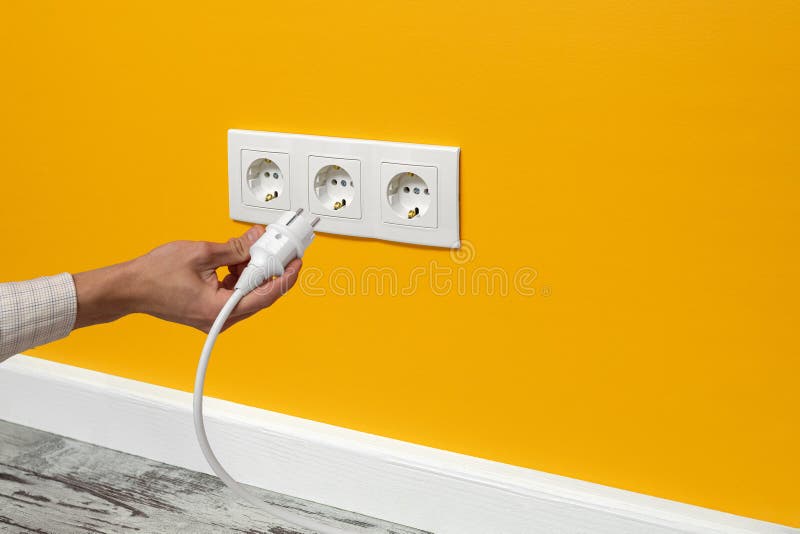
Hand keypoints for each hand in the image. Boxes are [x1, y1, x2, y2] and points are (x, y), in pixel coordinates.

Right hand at [73, 226, 301, 331]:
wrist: (129, 288)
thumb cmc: (155, 275)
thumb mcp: (202, 253)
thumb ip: (235, 248)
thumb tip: (257, 240)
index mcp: (220, 310)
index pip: (266, 296)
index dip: (285, 277)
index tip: (296, 261)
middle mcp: (219, 319)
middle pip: (259, 295)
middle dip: (270, 270)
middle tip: (279, 249)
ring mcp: (214, 317)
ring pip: (247, 294)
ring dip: (253, 271)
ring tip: (253, 249)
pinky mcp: (209, 311)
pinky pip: (233, 294)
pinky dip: (239, 276)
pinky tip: (237, 259)